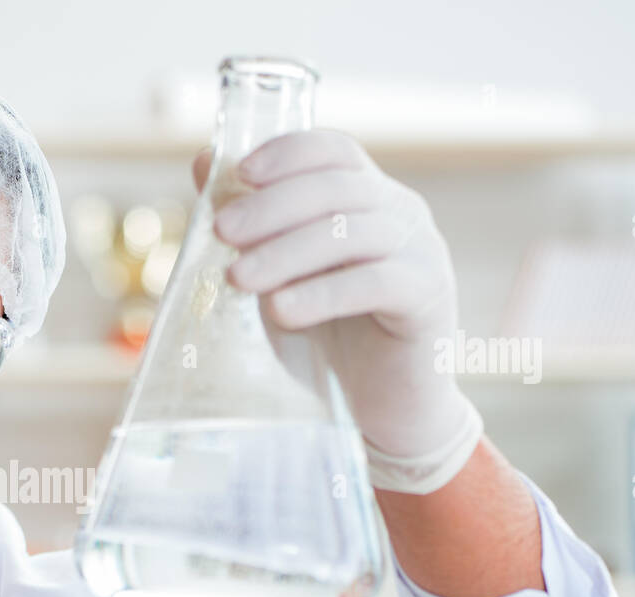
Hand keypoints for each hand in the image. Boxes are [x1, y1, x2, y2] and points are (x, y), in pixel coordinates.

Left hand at [192, 131, 481, 491]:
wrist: (386, 408)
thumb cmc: (329, 339)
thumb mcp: (282, 277)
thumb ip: (252, 225)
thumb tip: (206, 164)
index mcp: (367, 198)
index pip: (334, 151)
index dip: (288, 153)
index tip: (240, 174)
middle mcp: (401, 215)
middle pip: (338, 186)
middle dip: (272, 206)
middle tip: (223, 232)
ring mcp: (422, 253)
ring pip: (353, 232)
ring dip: (288, 251)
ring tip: (239, 278)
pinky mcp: (428, 299)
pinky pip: (376, 283)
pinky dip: (323, 293)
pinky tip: (282, 311)